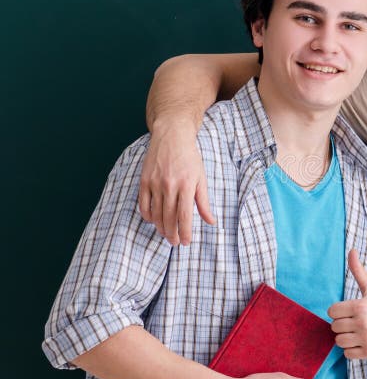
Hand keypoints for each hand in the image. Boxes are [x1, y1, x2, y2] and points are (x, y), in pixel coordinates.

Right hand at [139, 119, 214, 245]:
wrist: (172, 136)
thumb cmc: (190, 157)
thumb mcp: (201, 178)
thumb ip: (204, 201)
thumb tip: (211, 221)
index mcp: (186, 186)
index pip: (184, 216)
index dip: (185, 232)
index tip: (186, 242)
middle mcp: (169, 186)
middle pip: (169, 218)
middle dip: (172, 233)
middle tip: (175, 243)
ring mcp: (155, 183)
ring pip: (156, 213)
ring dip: (160, 227)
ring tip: (166, 234)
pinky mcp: (144, 180)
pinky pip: (143, 204)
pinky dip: (147, 215)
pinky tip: (153, 221)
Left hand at [328, 250, 366, 358]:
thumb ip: (359, 271)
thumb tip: (352, 250)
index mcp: (361, 305)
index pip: (332, 311)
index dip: (339, 312)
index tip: (349, 312)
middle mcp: (363, 322)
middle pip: (334, 327)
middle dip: (343, 325)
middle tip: (355, 323)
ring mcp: (366, 338)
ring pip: (339, 341)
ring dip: (346, 338)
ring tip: (358, 333)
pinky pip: (347, 353)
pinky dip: (352, 350)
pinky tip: (362, 342)